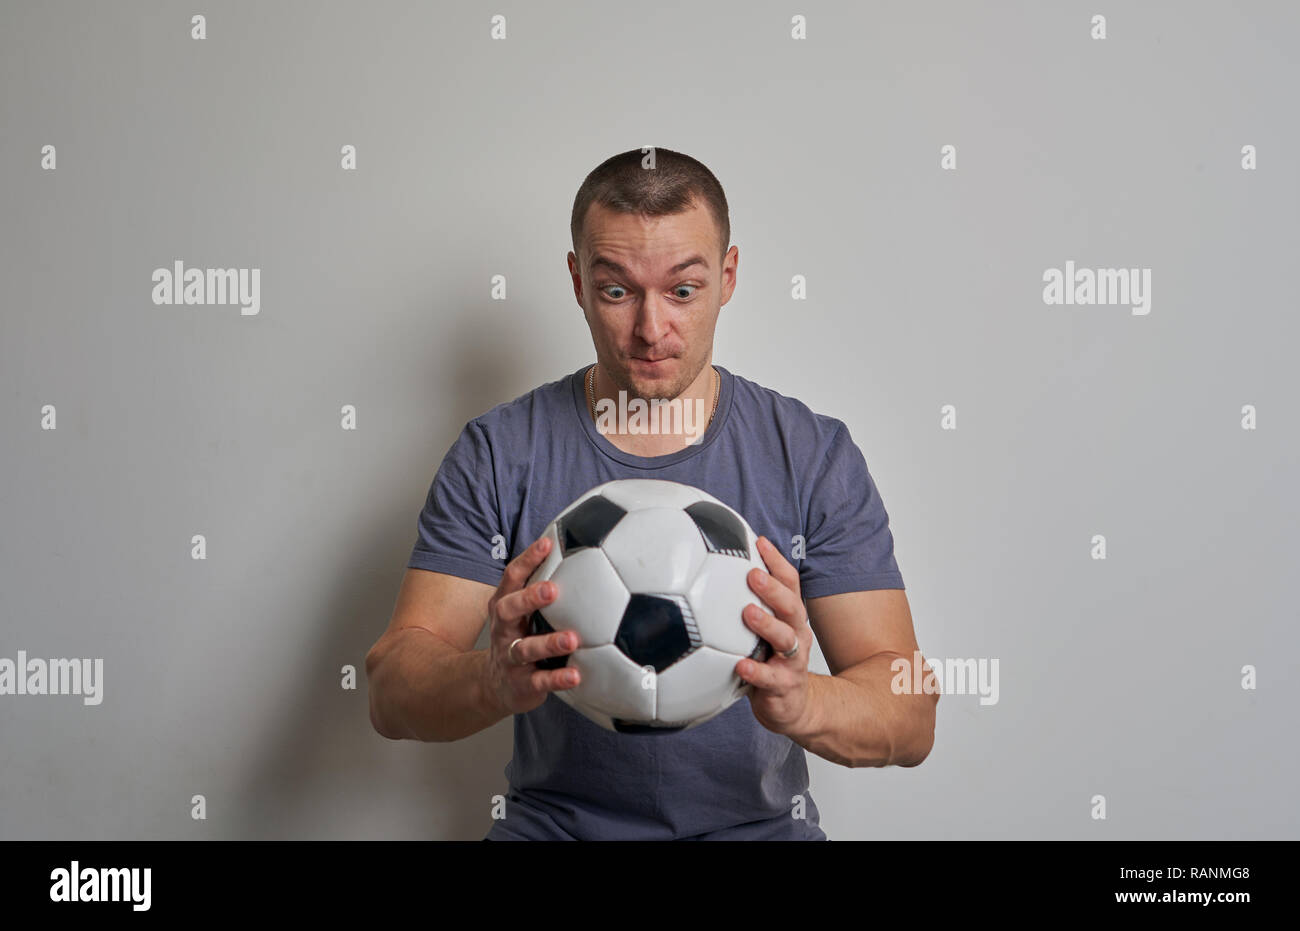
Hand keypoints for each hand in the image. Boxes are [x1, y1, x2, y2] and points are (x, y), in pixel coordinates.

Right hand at [482, 534, 581, 716]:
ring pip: (525, 649)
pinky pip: (539, 682)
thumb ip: (540, 587)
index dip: (526, 560)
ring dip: (548, 643)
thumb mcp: (520, 612)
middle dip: (528, 598)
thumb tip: (575, 550)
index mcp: (504, 607)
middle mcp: (504, 630)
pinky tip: (576, 675)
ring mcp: (511, 657)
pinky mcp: (522, 684)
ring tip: (571, 639)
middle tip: (552, 590)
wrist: (492, 685)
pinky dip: (557, 679)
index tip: (546, 544)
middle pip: (509, 609)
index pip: (511, 578)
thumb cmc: (517, 638)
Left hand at [735, 536, 812, 735]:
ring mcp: (792, 661)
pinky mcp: (783, 686)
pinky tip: (740, 665)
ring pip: (786, 639)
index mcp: (791, 617)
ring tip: (748, 613)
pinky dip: (756, 671)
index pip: (790, 583)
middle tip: (752, 575)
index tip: (759, 541)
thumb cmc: (771, 661)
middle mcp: (796, 634)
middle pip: (792, 606)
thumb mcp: (766, 630)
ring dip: (767, 624)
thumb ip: (750, 604)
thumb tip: (716, 570)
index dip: (777, 561)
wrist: (793, 706)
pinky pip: (770, 678)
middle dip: (773, 589)